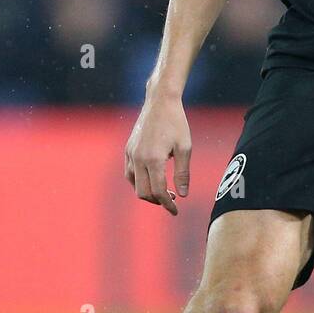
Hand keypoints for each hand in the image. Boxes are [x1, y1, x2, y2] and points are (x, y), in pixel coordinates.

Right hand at [124, 92, 191, 214]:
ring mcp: (131, 154)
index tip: (176, 211)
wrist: (160, 101)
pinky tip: (152, 179)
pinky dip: (139, 181)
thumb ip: (183, 173)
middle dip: (157, 201)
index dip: (168, 204)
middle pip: (143, 192)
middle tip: (172, 200)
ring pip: (133, 184)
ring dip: (146, 192)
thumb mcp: (185, 148)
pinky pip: (129, 172)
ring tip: (163, 191)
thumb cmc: (177, 123)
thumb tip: (183, 195)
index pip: (159, 191)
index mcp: (154, 160)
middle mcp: (138, 159)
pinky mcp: (128, 149)